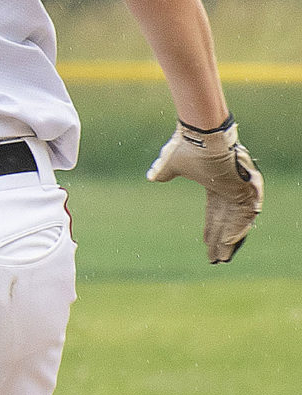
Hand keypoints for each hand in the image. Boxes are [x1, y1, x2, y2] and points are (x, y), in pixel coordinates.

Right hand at [146, 120, 263, 263]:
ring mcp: (238, 189)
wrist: (200, 135)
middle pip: (226, 221)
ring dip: (230, 241)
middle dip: (221, 241)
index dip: (211, 229)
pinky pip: (242, 216)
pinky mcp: (243, 189)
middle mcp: (229, 189)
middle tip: (219, 259)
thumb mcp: (170, 164)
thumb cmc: (186, 146)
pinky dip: (237, 231)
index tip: (207, 243)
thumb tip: (152, 176)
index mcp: (215, 184)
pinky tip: (230, 245)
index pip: (215, 213)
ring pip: (236, 222)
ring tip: (223, 258)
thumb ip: (164, 172)